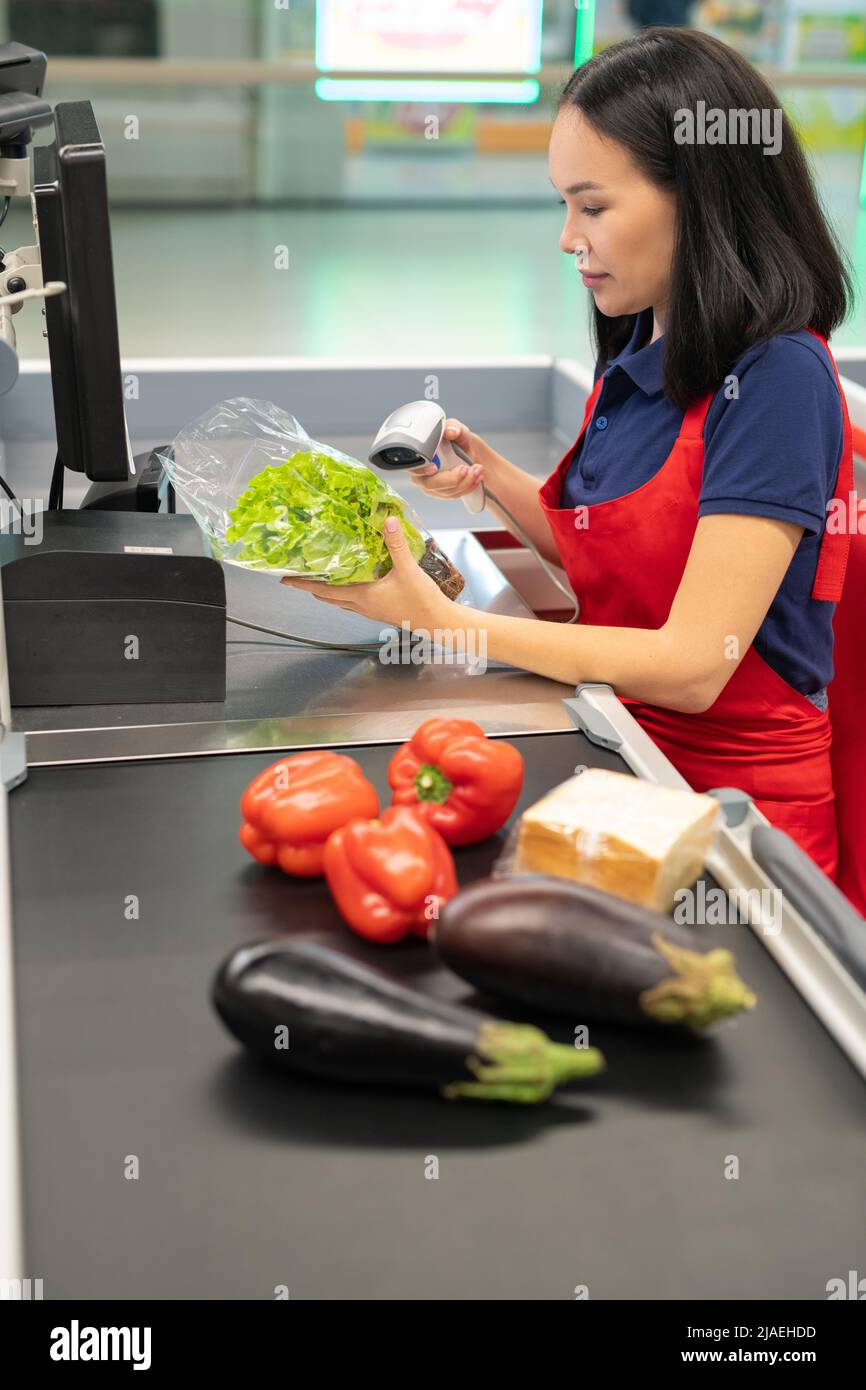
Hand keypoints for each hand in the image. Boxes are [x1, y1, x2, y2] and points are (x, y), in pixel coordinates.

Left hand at [280, 516, 448, 631]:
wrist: (439, 622)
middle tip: (301, 577)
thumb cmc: (422, 601)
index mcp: (362, 596)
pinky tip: (355, 583)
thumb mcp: (408, 570)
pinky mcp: (381, 611)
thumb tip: (387, 521)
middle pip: (328, 598)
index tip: (286, 580)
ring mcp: (371, 610)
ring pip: (341, 602)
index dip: (303, 585)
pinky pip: (355, 602)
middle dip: (312, 588)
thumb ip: (396, 545)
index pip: (324, 590)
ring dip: (329, 592)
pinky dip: (346, 594)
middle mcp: (362, 606)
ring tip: (323, 579)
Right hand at [409, 418, 492, 499]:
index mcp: (417, 457)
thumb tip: (451, 431)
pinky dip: (469, 486)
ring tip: (478, 469)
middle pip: (431, 484)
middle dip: (451, 479)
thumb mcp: (456, 429)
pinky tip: (477, 477)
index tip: (434, 467)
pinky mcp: (443, 493)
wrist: (466, 450)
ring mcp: (432, 486)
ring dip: (465, 482)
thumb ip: (453, 427)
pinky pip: (455, 495)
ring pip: (446, 492)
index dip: (422, 470)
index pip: (413, 467)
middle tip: (465, 469)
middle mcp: (421, 474)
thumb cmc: (456, 439)